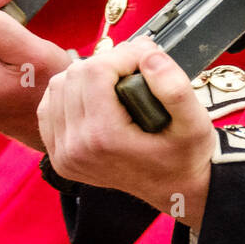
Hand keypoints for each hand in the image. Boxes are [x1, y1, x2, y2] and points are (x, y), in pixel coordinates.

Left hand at [38, 37, 214, 227]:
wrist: (173, 189)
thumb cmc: (184, 156)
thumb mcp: (195, 122)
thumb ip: (174, 88)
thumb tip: (148, 55)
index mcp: (105, 138)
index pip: (96, 70)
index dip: (123, 54)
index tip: (146, 57)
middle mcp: (77, 148)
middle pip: (75, 75)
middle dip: (106, 62)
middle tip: (135, 68)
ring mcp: (64, 153)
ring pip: (58, 86)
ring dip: (87, 75)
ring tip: (117, 81)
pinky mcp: (59, 154)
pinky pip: (49, 106)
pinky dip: (70, 92)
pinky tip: (96, 96)